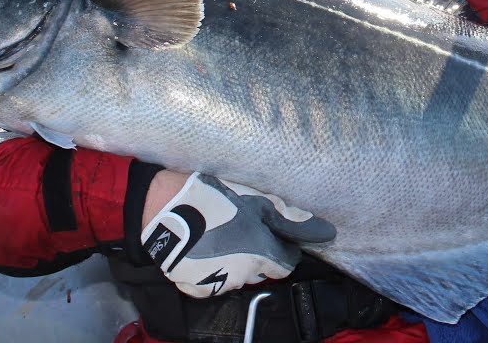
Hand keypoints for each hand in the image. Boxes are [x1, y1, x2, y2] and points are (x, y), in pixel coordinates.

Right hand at [141, 172, 335, 296]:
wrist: (161, 210)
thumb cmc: (213, 199)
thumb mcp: (255, 200)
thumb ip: (289, 220)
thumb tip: (325, 232)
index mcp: (262, 254)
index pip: (287, 262)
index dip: (281, 245)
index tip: (268, 230)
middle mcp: (244, 275)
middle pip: (263, 269)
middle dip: (258, 253)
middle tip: (240, 227)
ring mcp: (219, 284)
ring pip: (239, 275)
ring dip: (235, 260)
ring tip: (219, 234)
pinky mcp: (197, 288)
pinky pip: (215, 281)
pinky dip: (213, 268)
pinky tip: (204, 247)